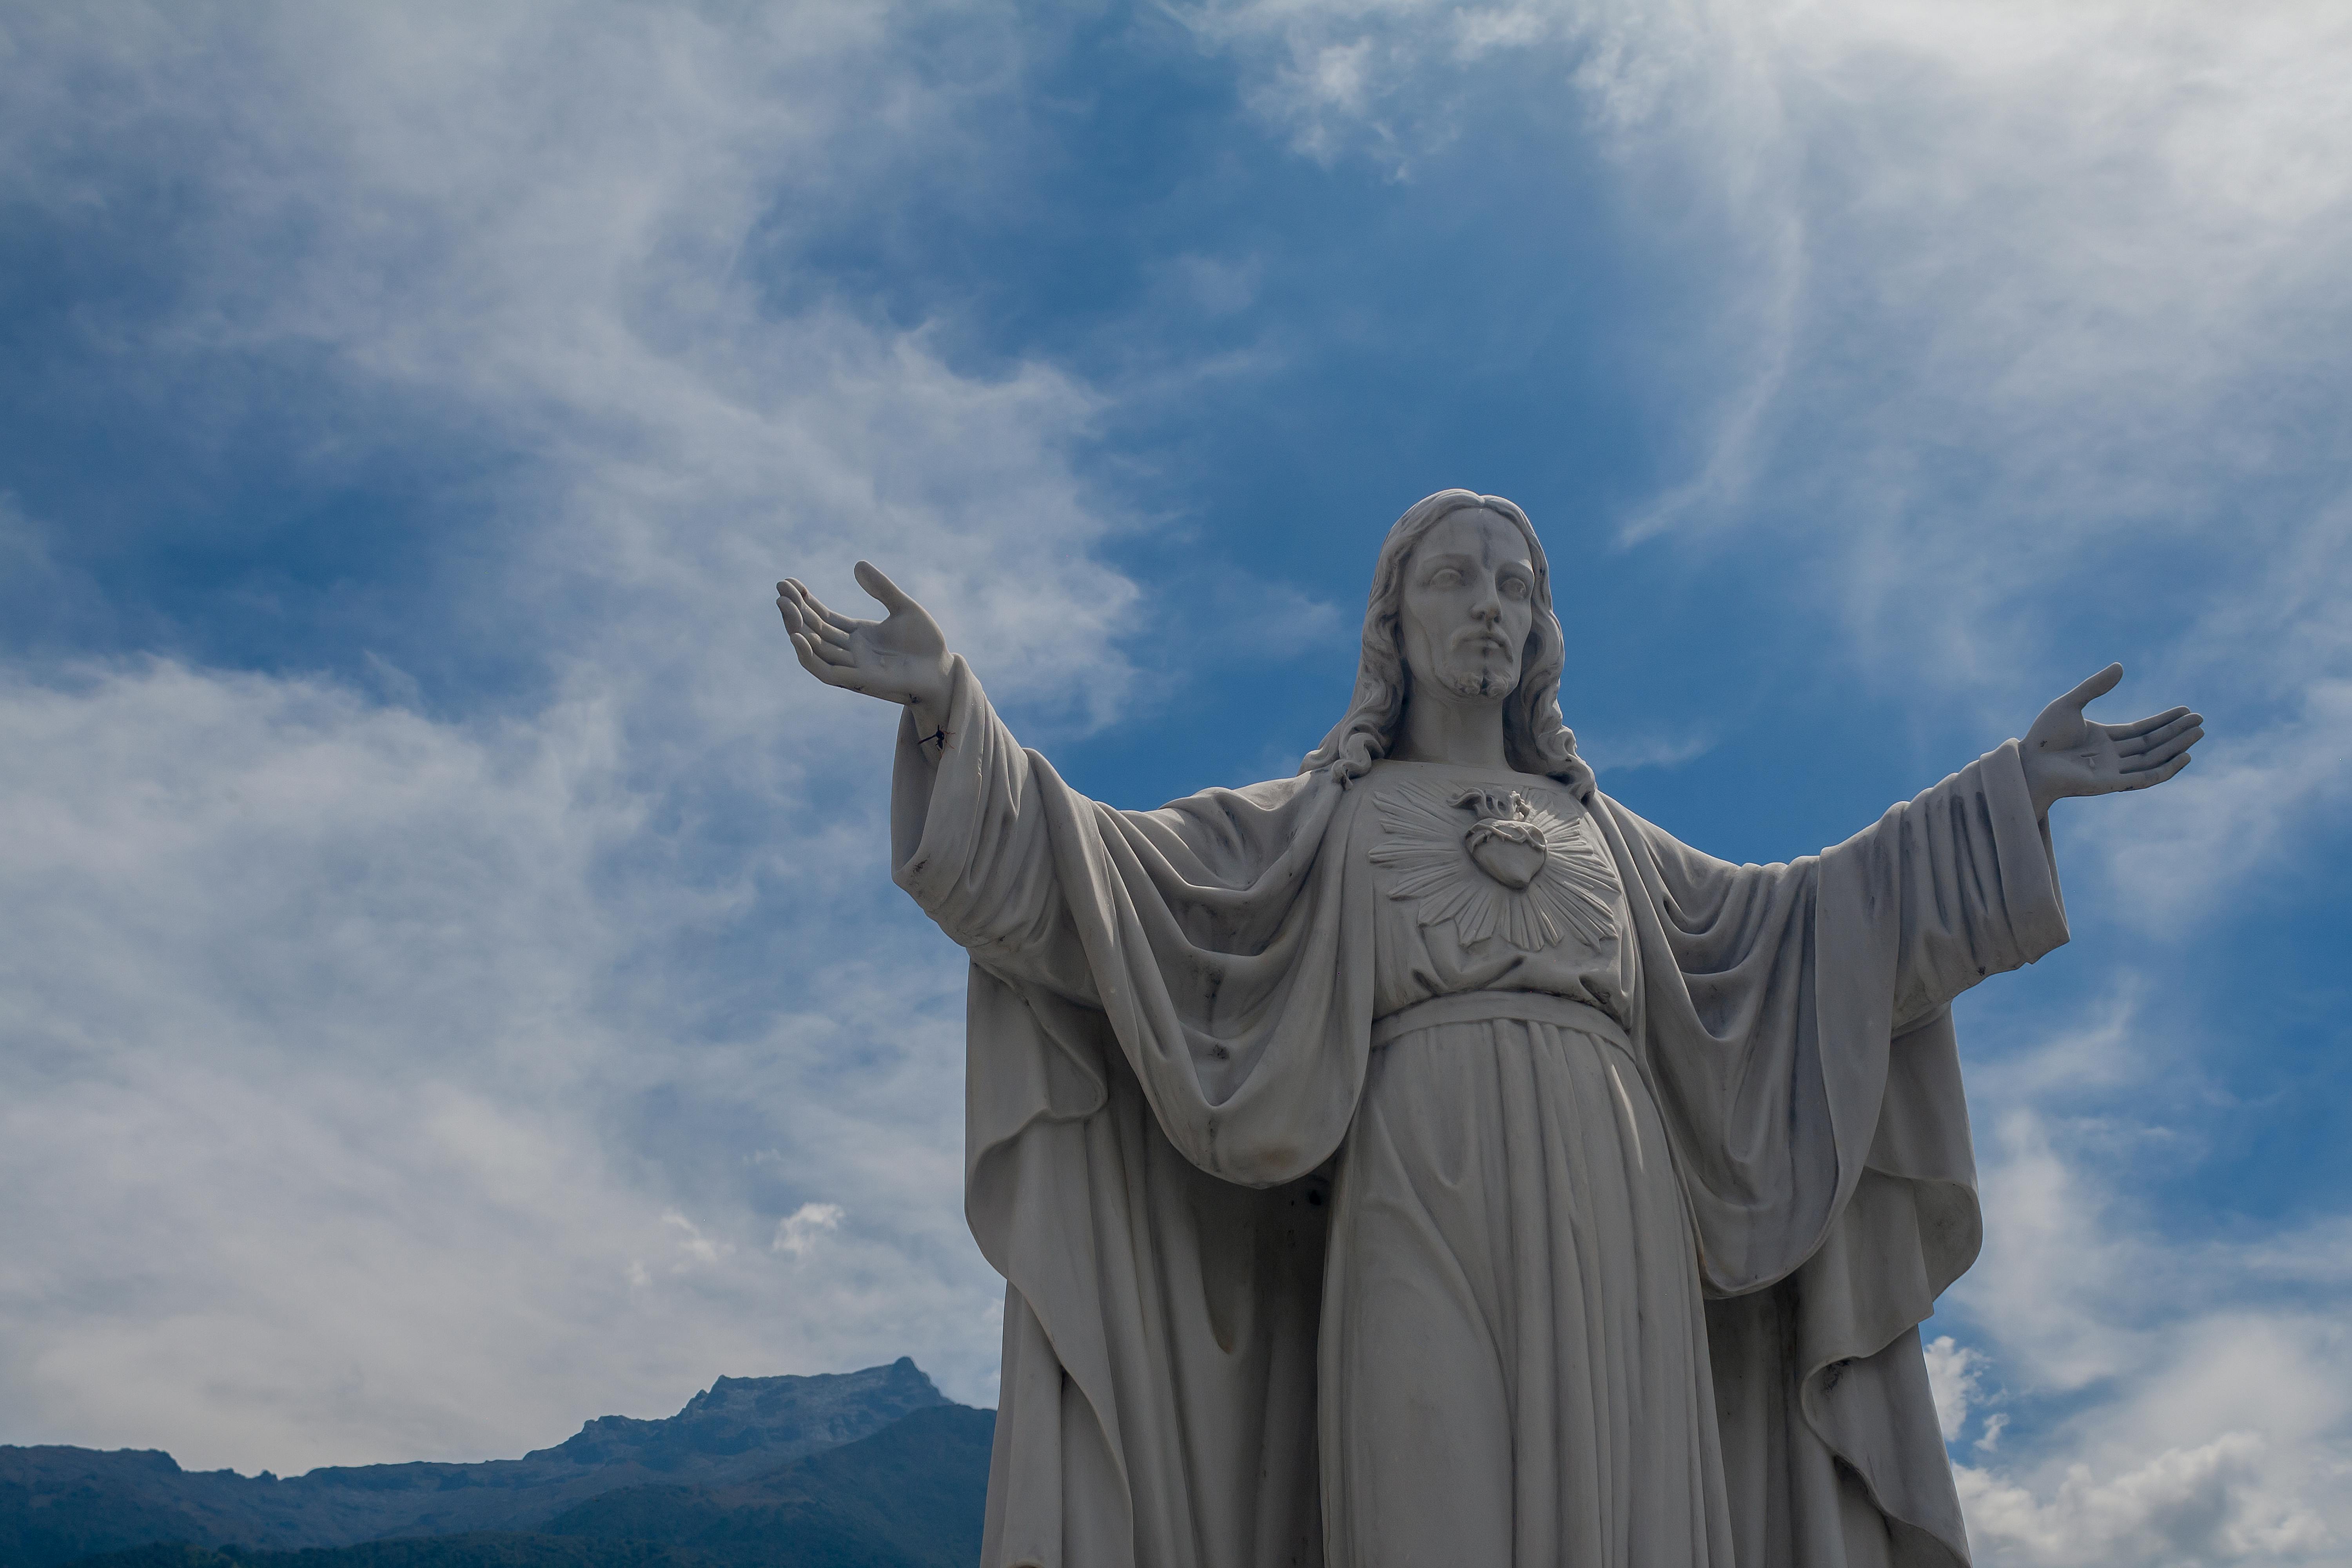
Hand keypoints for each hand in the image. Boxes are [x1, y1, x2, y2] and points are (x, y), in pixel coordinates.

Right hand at [776, 562, 952, 718]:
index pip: (823, 617)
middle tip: (780, 591)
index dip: (804, 601)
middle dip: (795, 612)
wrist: (944, 670)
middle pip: (813, 631)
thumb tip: (857, 565)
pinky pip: (826, 672)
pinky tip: (798, 636)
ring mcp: (853, 667)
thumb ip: (881, 588)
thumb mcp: (904, 608)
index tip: (788, 583)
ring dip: (796, 628)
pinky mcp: (859, 681)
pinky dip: (809, 657)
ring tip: (784, 606)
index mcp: (859, 635)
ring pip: (814, 649)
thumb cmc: (927, 643)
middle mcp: (851, 652)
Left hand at [2020, 663, 2202, 816]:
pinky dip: (2166, 769)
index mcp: (2102, 739)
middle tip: (2201, 721)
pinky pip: (2146, 778)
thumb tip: (2120, 666)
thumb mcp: (2070, 704)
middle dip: (2177, 732)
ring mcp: (2113, 771)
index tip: (2186, 711)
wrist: (2027, 763)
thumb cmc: (2041, 738)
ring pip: (2153, 758)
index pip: (2141, 730)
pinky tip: (2185, 756)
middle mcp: (2110, 756)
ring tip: (2199, 732)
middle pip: (2152, 743)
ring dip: (2177, 746)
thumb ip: (2095, 686)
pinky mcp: (2112, 784)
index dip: (2164, 721)